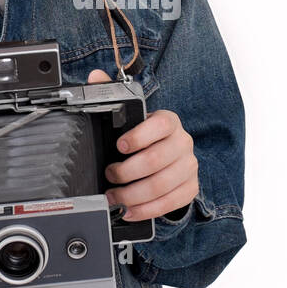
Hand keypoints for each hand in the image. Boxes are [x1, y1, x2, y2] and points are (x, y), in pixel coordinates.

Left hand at [86, 69, 198, 221]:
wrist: (171, 157)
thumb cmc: (146, 136)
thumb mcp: (131, 116)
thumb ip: (112, 94)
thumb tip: (95, 77)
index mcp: (169, 121)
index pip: (160, 125)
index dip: (139, 136)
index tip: (119, 146)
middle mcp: (183, 143)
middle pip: (156, 160)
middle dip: (127, 172)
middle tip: (110, 175)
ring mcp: (189, 167)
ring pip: (161, 185)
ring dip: (132, 195)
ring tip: (114, 196)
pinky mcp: (190, 188)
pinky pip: (169, 202)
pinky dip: (147, 209)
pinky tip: (130, 210)